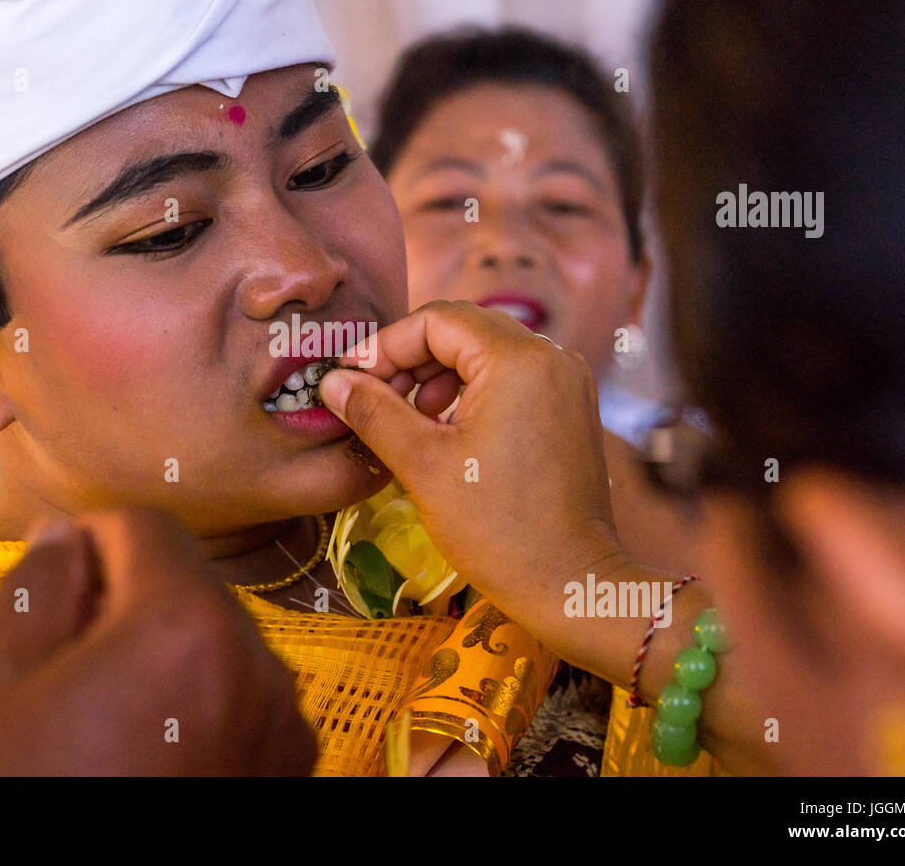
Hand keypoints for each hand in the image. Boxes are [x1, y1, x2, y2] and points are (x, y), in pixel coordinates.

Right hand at [0, 508, 316, 774]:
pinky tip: (149, 753)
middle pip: (189, 584)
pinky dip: (202, 702)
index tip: (55, 584)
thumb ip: (39, 589)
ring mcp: (285, 725)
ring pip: (220, 640)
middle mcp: (260, 665)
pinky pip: (245, 699)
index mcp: (187, 626)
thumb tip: (67, 536)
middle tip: (64, 666)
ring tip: (104, 720)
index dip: (89, 542)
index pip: (144, 528)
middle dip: (129, 601)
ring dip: (166, 652)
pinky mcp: (292, 773)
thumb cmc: (25, 801)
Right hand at [318, 300, 627, 640]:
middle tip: (373, 397)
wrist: (571, 583)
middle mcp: (551, 358)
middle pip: (463, 329)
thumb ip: (374, 412)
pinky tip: (445, 429)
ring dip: (438, 375)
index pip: (437, 320)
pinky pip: (511, 377)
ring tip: (408, 417)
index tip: (352, 380)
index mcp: (518, 360)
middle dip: (411, 358)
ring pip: (486, 352)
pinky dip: (472, 391)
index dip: (386, 346)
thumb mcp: (421, 465)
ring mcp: (567, 382)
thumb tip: (334, 382)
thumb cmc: (498, 529)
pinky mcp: (570, 408)